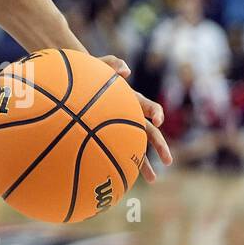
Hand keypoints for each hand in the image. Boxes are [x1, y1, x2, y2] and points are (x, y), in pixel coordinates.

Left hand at [97, 54, 172, 182]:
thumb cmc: (88, 74)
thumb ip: (111, 63)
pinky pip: (118, 152)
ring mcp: (122, 128)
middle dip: (161, 147)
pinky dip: (122, 164)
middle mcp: (130, 116)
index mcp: (131, 100)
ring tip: (153, 181)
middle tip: (168, 162)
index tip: (157, 121)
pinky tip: (120, 178)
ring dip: (146, 164)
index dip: (156, 112)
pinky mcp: (111, 137)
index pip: (149, 107)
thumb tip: (125, 70)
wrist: (75, 84)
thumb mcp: (98, 65)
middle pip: (150, 133)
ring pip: (138, 147)